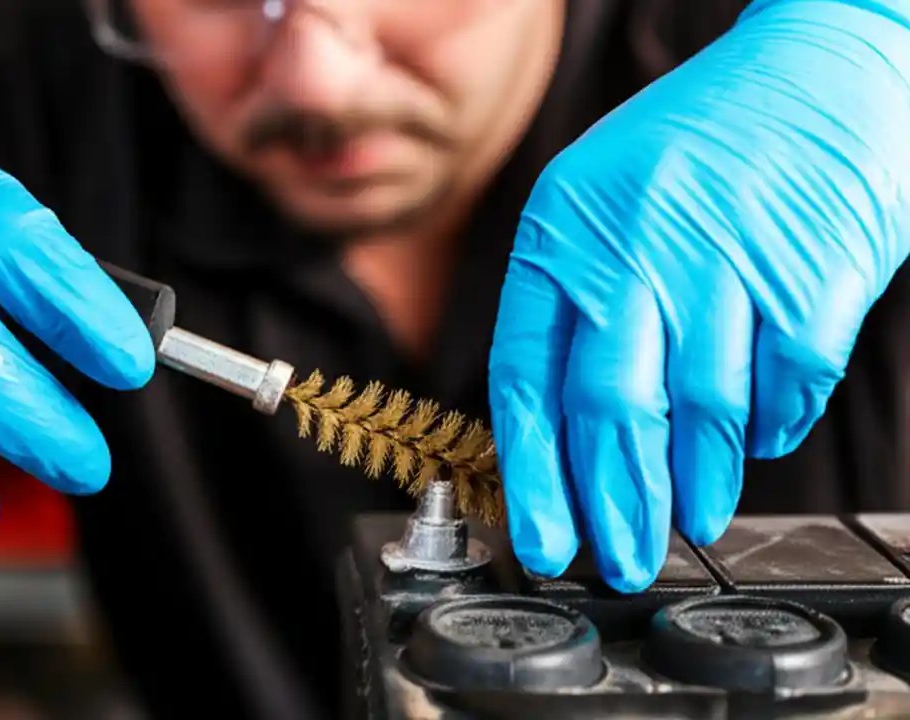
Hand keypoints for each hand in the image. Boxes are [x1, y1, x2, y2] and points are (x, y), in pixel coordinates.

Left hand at [488, 0, 909, 591]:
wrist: (822, 62)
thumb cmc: (703, 146)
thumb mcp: (603, 203)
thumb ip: (577, 305)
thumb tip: (563, 433)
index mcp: (562, 231)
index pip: (525, 377)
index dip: (532, 473)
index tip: (544, 538)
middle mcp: (633, 245)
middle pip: (608, 409)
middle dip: (612, 505)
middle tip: (619, 561)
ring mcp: (723, 258)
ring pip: (698, 411)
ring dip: (693, 484)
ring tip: (688, 523)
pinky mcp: (810, 271)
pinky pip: (784, 384)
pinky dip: (770, 428)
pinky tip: (757, 444)